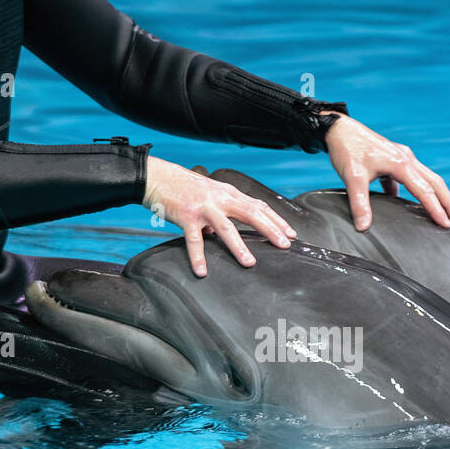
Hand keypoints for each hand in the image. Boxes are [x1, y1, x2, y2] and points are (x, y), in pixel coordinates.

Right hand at [142, 156, 296, 276]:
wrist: (158, 177)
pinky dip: (198, 257)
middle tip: (284, 245)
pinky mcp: (187, 216)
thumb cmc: (185, 188)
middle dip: (270, 229)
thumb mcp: (210, 195)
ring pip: (226, 228)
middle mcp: (220, 199)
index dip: (276, 220)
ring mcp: (204, 208)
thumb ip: (222, 213)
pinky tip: (202, 271)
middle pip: (251, 214)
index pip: (259, 206)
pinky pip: (194, 240)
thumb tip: (224, 236)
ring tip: (249, 262)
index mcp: (229, 194)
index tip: (291, 233)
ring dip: (239, 246)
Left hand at [323, 115, 449, 230]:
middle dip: (448, 203)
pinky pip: (411, 178)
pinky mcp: (394, 160)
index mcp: (401, 163)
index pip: (425, 190)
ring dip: (436, 196)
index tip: (446, 225)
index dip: (436, 209)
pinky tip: (411, 206)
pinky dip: (417, 191)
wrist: (339, 129)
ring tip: (444, 214)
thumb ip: (359, 203)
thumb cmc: (347, 149)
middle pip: (435, 183)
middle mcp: (407, 159)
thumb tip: (363, 227)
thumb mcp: (352, 178)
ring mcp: (402, 158)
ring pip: (426, 179)